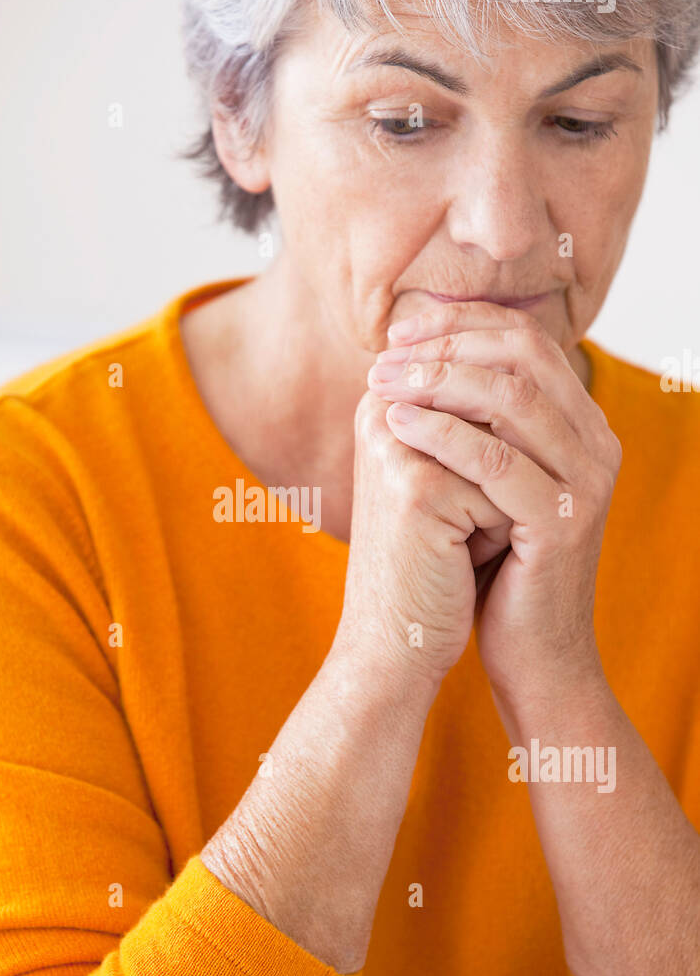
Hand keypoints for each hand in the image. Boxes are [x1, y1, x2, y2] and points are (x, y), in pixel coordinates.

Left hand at [367, 301, 621, 704]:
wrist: (531, 653)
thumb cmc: (495, 565)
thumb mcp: (482, 481)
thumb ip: (469, 421)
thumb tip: (410, 354)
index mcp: (580, 424)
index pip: (525, 339)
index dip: (460, 323)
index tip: (398, 330)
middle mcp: (595, 444)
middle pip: (523, 355)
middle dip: (446, 343)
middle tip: (385, 351)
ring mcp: (586, 482)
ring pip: (512, 399)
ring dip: (436, 379)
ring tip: (380, 381)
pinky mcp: (563, 522)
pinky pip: (497, 462)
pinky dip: (442, 435)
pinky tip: (396, 423)